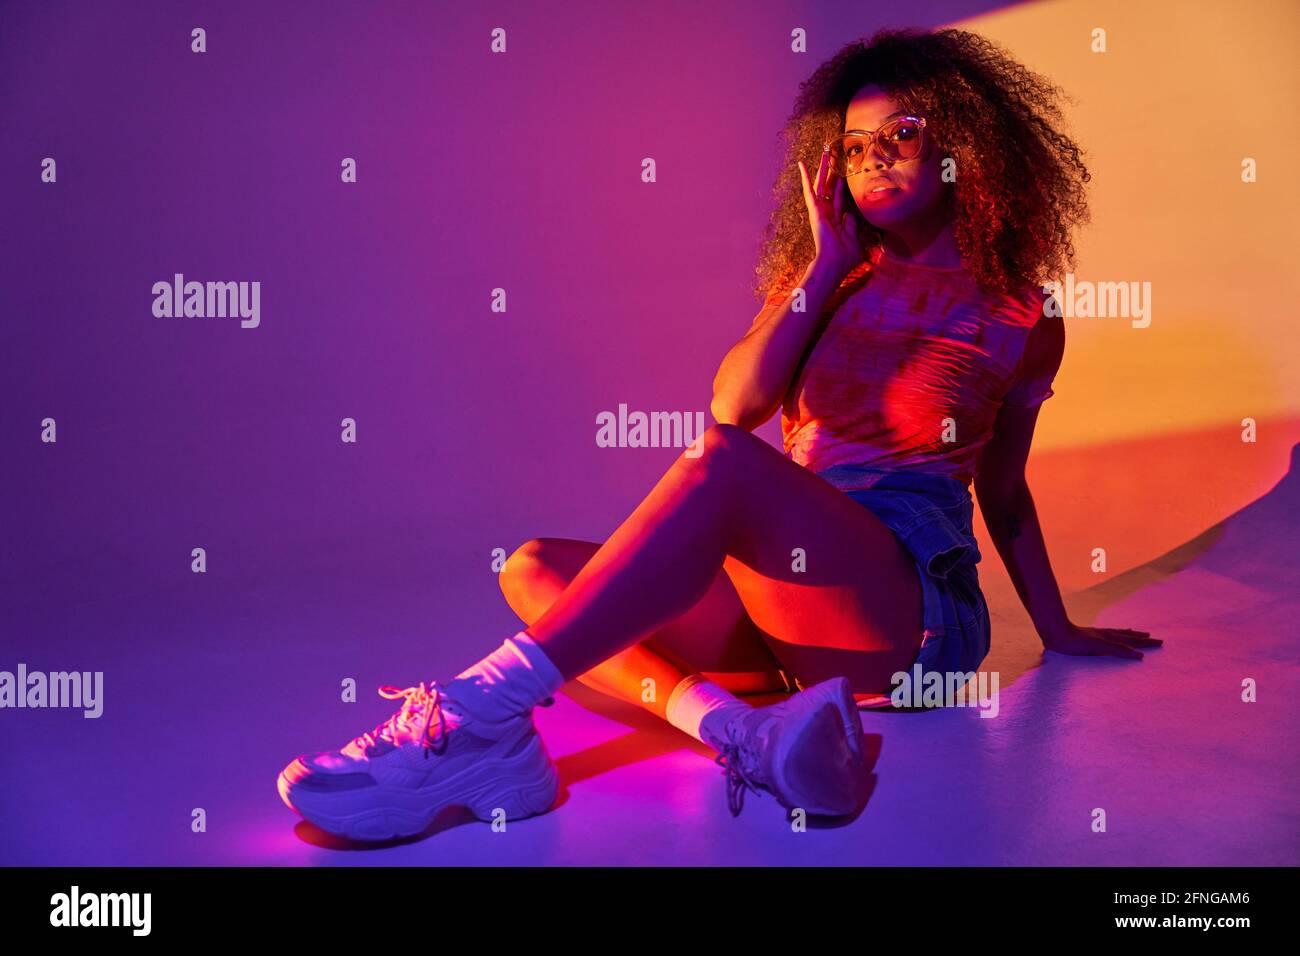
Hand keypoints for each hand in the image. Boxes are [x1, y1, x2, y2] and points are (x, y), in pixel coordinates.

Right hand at [798, 149, 861, 282]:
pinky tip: (802, 164)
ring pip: (820, 185)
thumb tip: (850, 214)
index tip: (843, 173)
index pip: (839, 198)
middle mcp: (827, 213)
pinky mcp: (814, 209)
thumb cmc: (845, 257)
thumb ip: (852, 225)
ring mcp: (819, 210)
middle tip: (831, 157)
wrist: (835, 263)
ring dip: (821, 169)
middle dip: (831, 172)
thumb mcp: (854, 239)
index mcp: (836, 220)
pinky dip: (804, 177)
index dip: (841, 186)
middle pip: (829, 188)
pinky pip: (808, 190)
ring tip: (824, 153)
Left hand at [1041, 621, 1161, 659]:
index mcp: (1110, 638)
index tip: (1160, 642)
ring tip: (1137, 633)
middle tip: (1155, 638)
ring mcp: (1097, 635)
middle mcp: (1106, 635)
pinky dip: (1114, 635)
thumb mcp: (1099, 647)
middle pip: (1128, 636)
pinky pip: (1106, 635)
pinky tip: (1110, 636)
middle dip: (1142, 639)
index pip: (1132, 641)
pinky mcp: (1088, 637)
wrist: (1055, 633)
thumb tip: (1139, 655)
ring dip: (1129, 635)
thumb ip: (1118, 650)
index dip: (1145, 643)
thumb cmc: (1076, 643)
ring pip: (1118, 634)